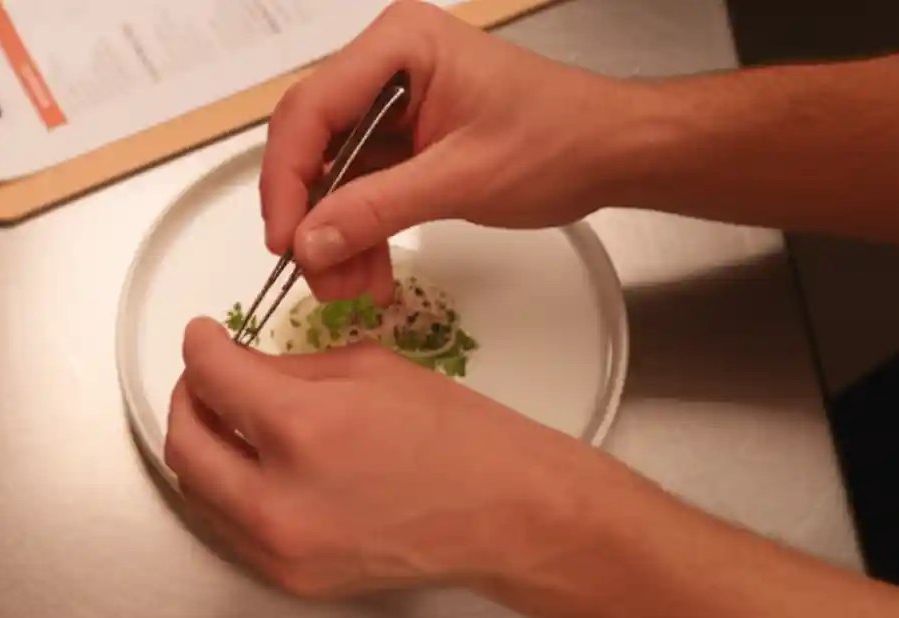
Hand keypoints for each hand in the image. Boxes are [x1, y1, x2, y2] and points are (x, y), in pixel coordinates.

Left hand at [165, 318, 638, 596]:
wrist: (503, 515)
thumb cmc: (455, 438)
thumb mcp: (366, 370)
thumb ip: (287, 369)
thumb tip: (240, 367)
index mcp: (303, 430)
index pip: (212, 377)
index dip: (200, 345)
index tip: (204, 337)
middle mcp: (279, 500)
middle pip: (185, 442)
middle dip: (187, 397)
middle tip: (204, 377)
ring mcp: (281, 550)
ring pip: (197, 492)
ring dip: (201, 447)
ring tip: (227, 420)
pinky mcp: (291, 580)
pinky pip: (229, 529)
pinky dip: (226, 491)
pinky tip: (250, 466)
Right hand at [261, 1, 649, 299]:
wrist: (612, 153)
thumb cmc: (557, 143)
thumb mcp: (462, 179)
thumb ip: (377, 209)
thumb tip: (306, 244)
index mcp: (398, 45)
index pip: (310, 109)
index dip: (287, 180)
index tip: (285, 242)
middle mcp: (384, 64)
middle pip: (312, 142)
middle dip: (311, 216)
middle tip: (317, 276)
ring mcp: (392, 102)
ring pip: (332, 174)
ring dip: (334, 235)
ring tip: (348, 290)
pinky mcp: (405, 138)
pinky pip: (361, 187)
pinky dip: (360, 231)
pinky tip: (368, 273)